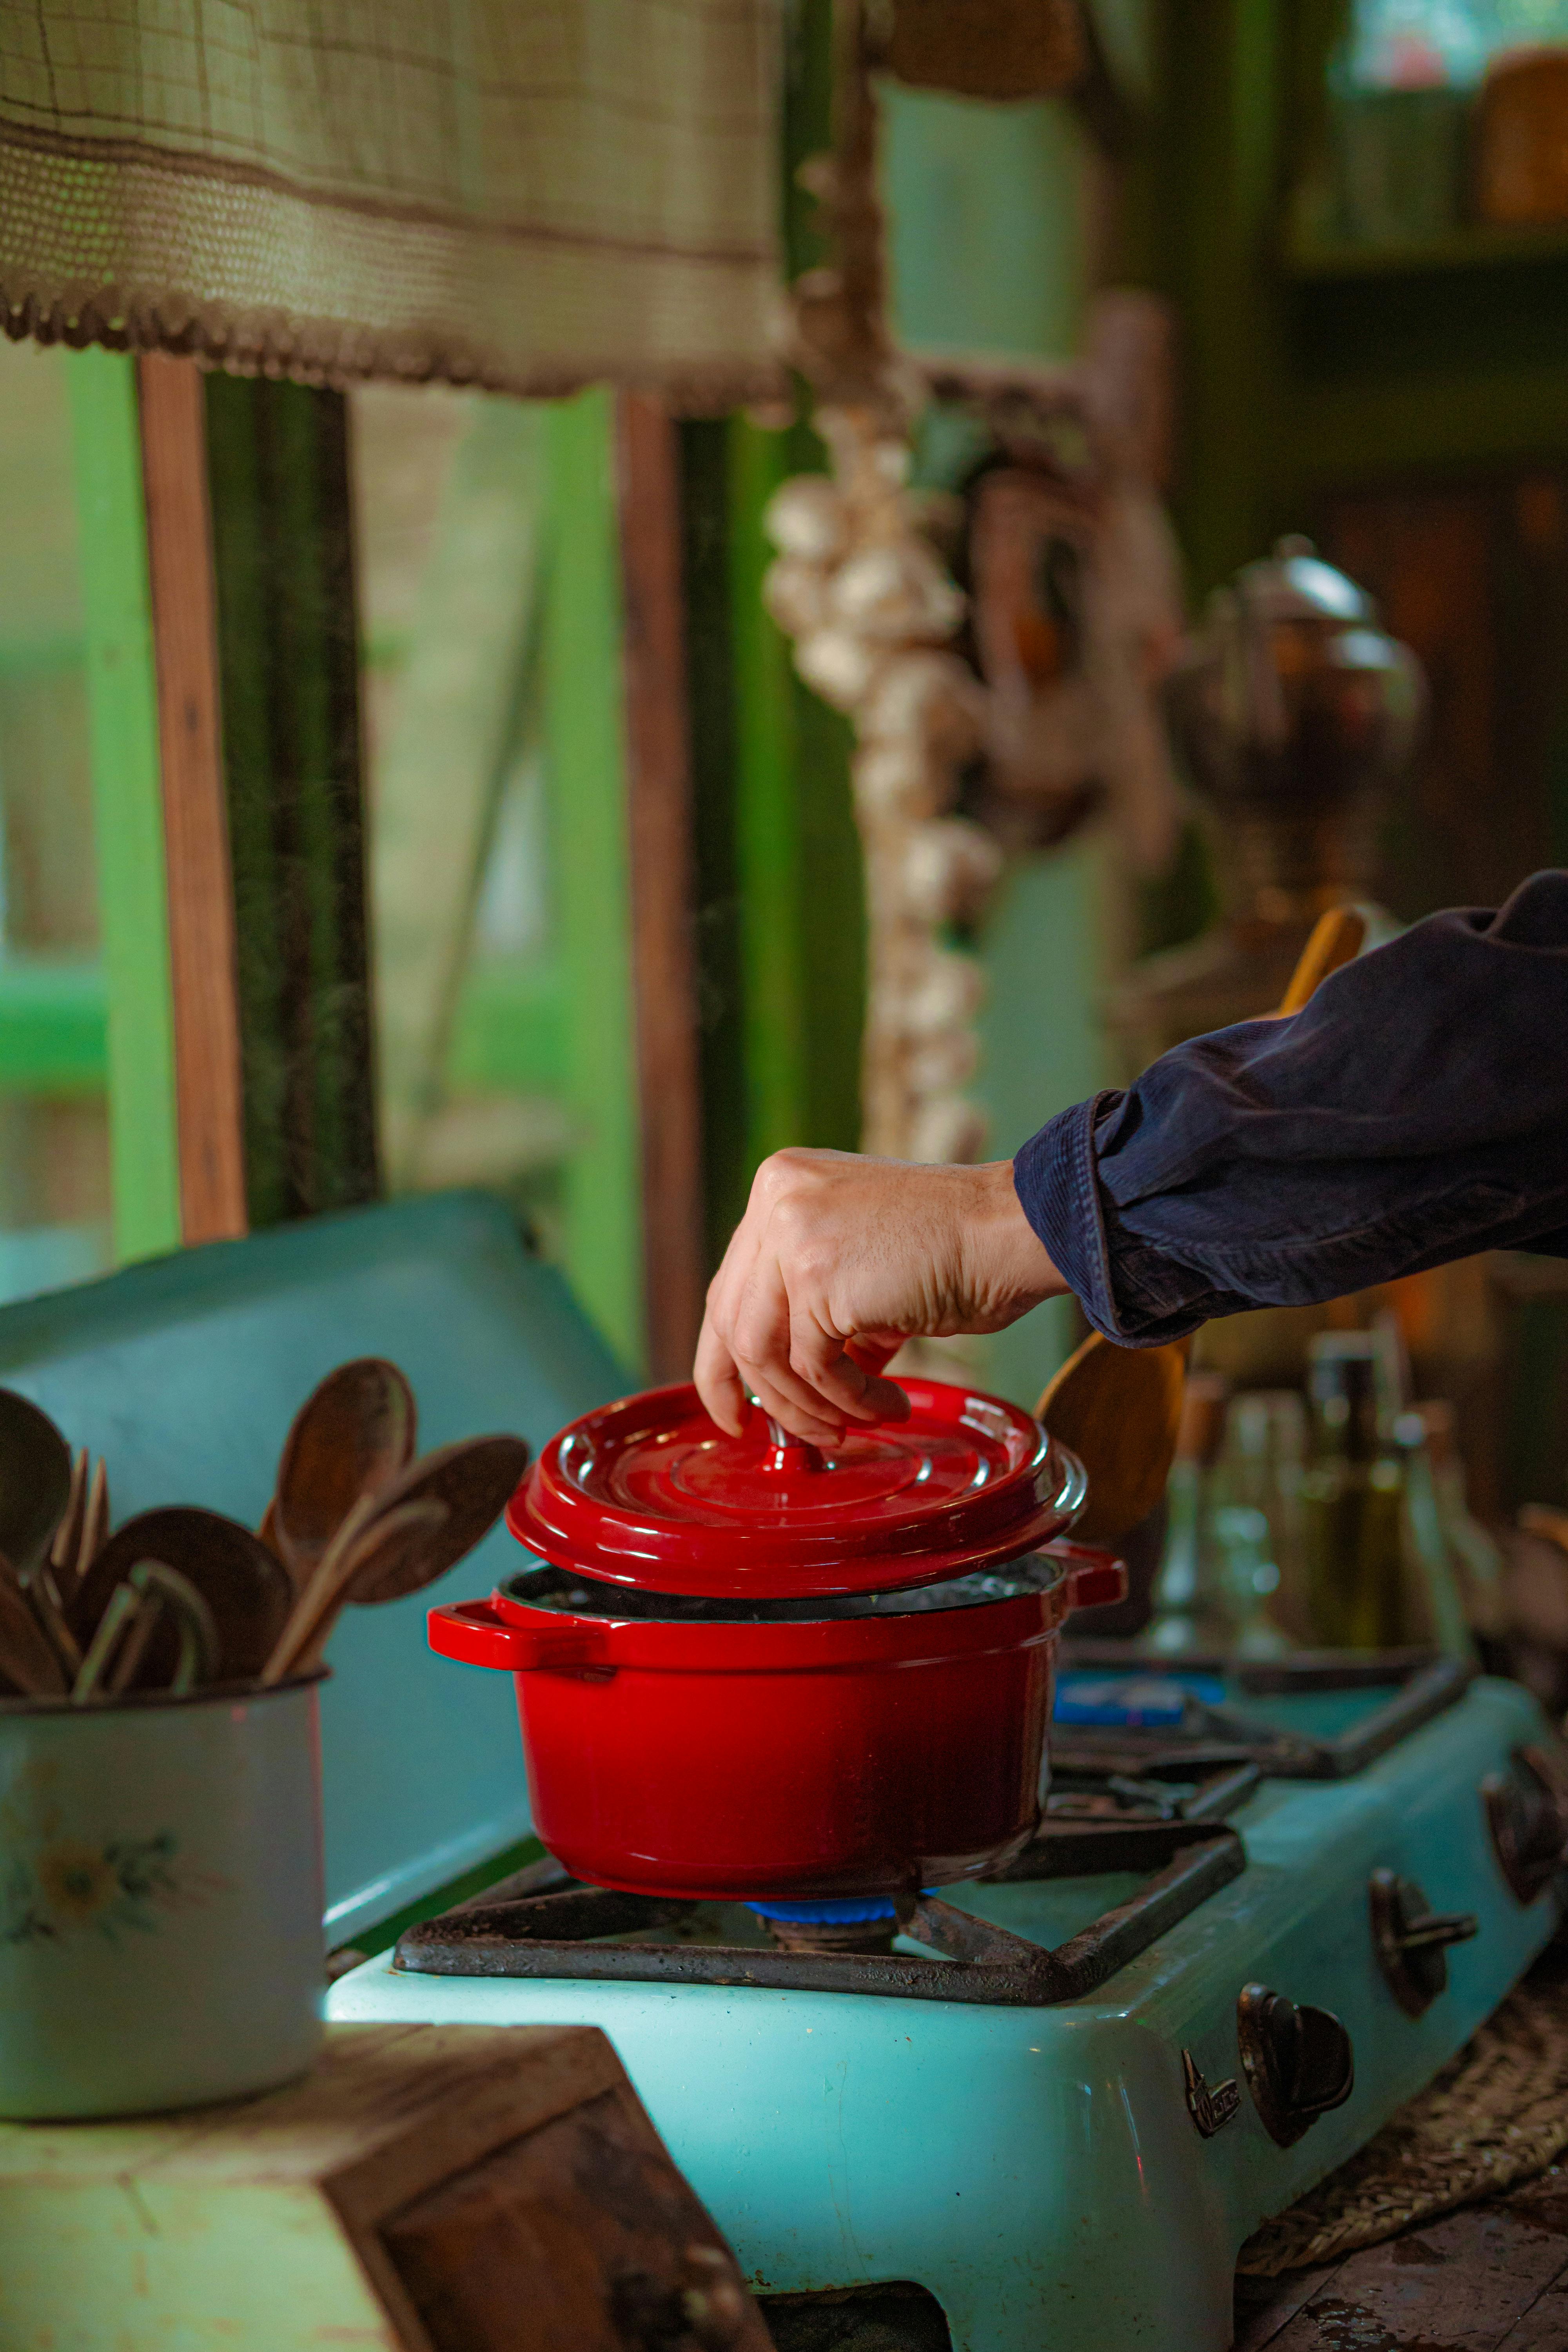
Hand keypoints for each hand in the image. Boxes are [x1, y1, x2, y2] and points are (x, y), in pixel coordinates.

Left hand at [695, 1149, 1065, 1444]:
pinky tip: (888, 1405)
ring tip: (853, 1426)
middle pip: (730, 1321)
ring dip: (808, 1406)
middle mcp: (774, 1201)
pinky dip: (849, 1399)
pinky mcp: (819, 1277)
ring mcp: (792, 1235)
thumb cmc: (956, 1247)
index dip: (726, 1358)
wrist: (1012, 1229)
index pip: (730, 1286)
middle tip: (782, 1437)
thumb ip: (817, 1306)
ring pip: (763, 1352)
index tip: (738, 1405)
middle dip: (754, 1393)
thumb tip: (788, 1382)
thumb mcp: (862, 1265)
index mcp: (780, 1185)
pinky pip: (814, 1366)